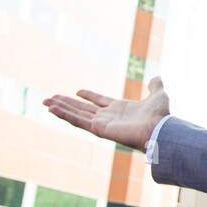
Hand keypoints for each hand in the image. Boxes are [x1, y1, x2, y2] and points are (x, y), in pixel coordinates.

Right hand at [43, 76, 170, 150]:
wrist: (160, 129)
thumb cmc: (161, 116)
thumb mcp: (159, 95)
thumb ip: (155, 86)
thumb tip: (157, 77)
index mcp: (120, 109)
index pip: (100, 101)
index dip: (89, 96)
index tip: (78, 91)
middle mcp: (109, 117)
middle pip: (83, 108)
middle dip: (67, 103)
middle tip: (50, 98)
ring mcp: (102, 123)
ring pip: (77, 114)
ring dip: (61, 108)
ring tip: (46, 102)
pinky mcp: (98, 129)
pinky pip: (78, 121)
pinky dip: (64, 115)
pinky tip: (52, 109)